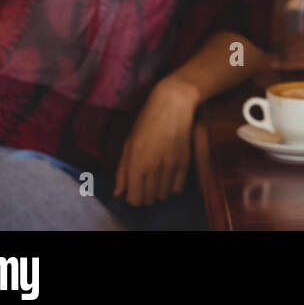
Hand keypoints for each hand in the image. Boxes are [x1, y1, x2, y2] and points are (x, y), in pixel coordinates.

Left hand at [114, 76, 199, 206]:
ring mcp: (171, 165)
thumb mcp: (128, 145)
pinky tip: (168, 175)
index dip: (132, 197)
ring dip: (158, 191)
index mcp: (136, 163)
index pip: (134, 199)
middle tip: (145, 182)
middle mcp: (154, 168)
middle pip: (149, 199)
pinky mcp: (185, 162)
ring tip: (157, 177)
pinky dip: (172, 186)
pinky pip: (178, 187)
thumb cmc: (145, 123)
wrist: (173, 105)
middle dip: (145, 195)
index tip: (134, 189)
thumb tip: (118, 194)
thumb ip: (122, 172)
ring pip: (163, 195)